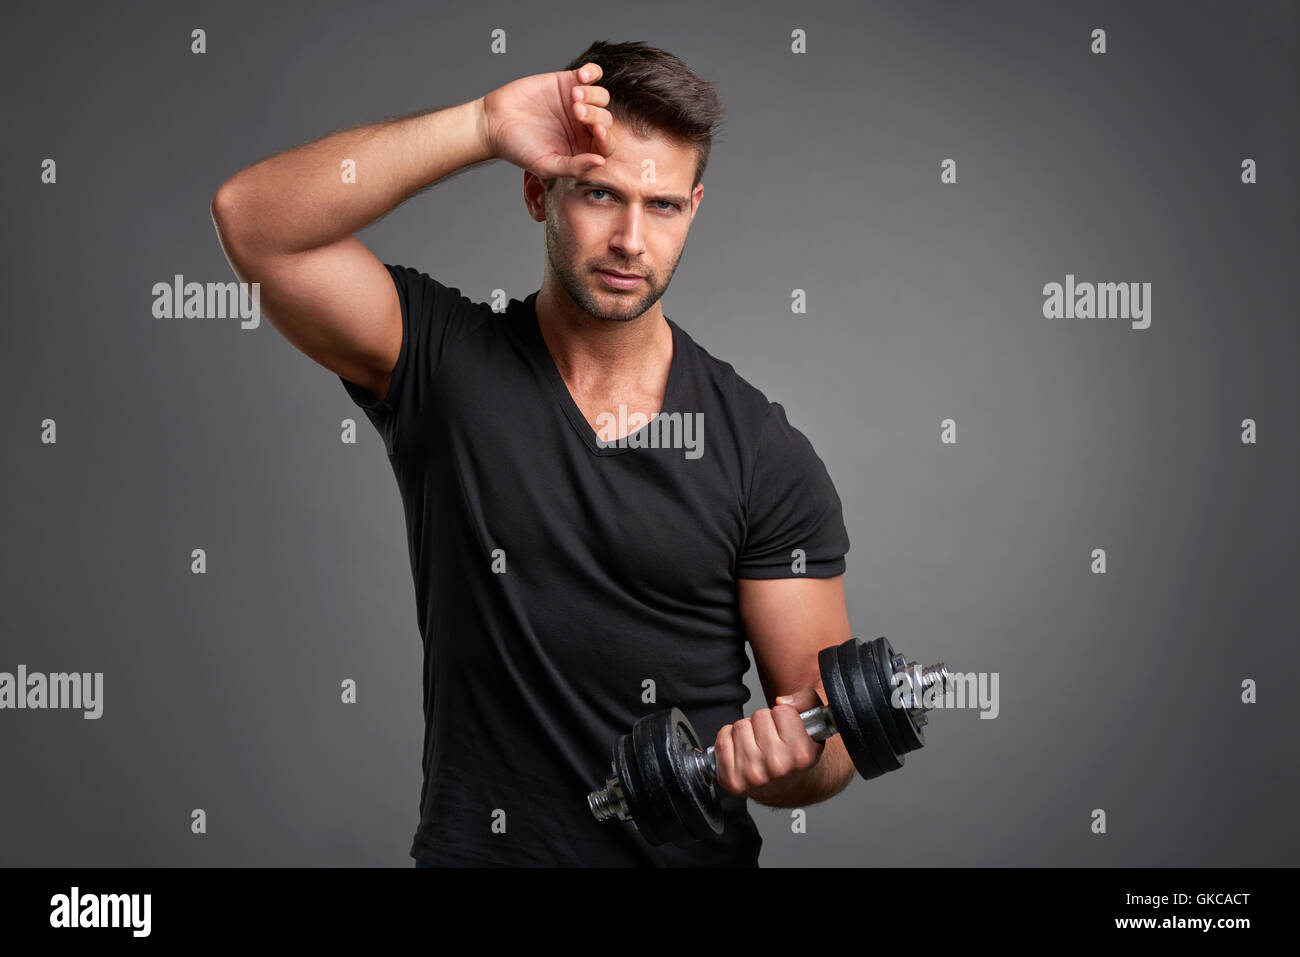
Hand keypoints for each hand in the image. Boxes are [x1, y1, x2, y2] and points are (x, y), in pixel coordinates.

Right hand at [481, 61, 614, 178]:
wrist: (495, 123)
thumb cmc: (518, 148)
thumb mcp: (546, 165)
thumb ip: (574, 167)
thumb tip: (599, 162)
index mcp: (582, 149)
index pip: (606, 145)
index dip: (606, 138)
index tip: (596, 131)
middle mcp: (583, 127)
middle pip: (605, 119)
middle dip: (595, 115)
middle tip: (576, 112)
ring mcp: (577, 103)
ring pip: (601, 97)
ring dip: (593, 95)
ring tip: (573, 96)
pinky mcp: (567, 82)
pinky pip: (592, 74)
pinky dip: (593, 72)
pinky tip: (583, 76)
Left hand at [714, 687, 825, 799]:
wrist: (785, 788)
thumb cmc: (796, 756)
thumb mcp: (814, 726)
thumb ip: (807, 701)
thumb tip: (781, 701)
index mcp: (801, 755)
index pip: (782, 711)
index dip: (784, 715)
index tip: (787, 728)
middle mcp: (777, 766)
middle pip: (759, 715)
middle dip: (764, 721)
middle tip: (771, 737)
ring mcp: (752, 774)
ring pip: (740, 725)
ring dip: (747, 730)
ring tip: (758, 745)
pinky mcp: (731, 779)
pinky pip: (723, 739)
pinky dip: (730, 738)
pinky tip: (742, 749)